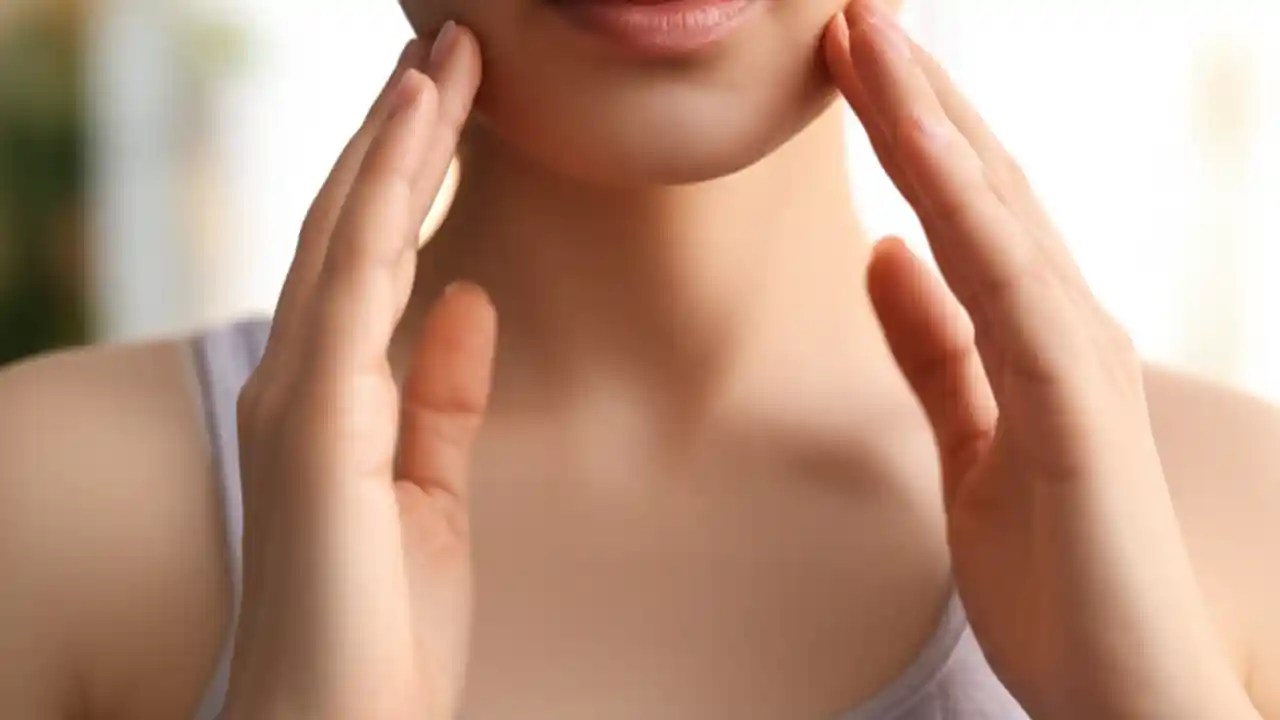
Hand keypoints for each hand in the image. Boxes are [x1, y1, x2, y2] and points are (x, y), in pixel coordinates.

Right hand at [223, 23, 491, 719]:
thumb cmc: (381, 629)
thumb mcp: (431, 492)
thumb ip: (443, 396)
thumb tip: (469, 297)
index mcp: (329, 399)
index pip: (363, 256)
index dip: (402, 172)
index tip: (450, 101)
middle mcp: (299, 381)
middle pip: (348, 224)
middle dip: (399, 133)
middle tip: (451, 48)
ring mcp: (299, 395)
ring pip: (345, 231)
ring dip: (394, 138)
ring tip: (441, 59)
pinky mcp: (315, 420)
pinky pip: (353, 280)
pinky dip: (381, 198)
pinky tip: (416, 130)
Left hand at [824, 3, 1259, 717]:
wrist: (1124, 691)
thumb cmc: (1059, 574)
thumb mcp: (967, 439)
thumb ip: (932, 347)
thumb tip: (884, 255)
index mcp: (1031, 333)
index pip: (963, 205)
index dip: (909, 124)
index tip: (850, 52)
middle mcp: (1062, 327)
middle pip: (982, 184)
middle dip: (915, 92)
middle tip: (855, 11)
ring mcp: (1077, 363)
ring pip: (996, 217)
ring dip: (932, 124)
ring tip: (870, 41)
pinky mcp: (1079, 416)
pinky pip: (1011, 299)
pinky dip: (969, 222)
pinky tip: (921, 168)